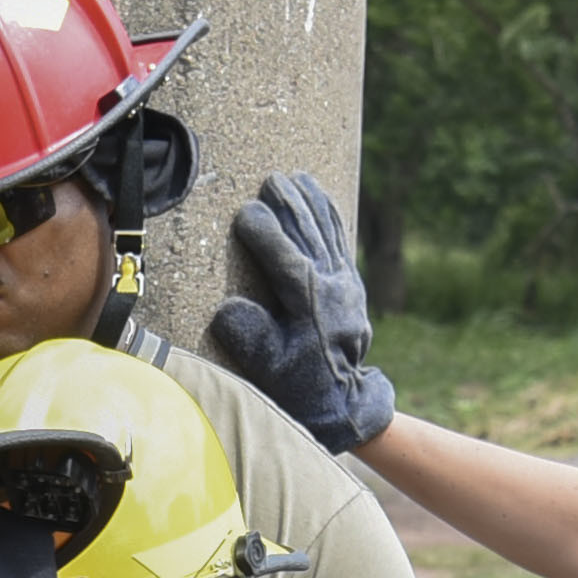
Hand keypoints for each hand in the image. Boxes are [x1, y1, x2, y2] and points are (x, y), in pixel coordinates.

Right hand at [203, 170, 394, 455]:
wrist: (342, 399)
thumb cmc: (296, 385)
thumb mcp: (267, 370)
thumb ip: (249, 338)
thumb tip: (227, 308)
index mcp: (310, 309)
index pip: (287, 263)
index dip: (266, 235)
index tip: (245, 212)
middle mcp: (333, 291)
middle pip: (309, 238)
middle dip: (290, 207)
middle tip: (271, 180)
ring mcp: (346, 284)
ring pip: (327, 233)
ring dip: (310, 203)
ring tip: (294, 178)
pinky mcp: (351, 283)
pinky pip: (339, 240)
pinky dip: (329, 215)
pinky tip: (319, 195)